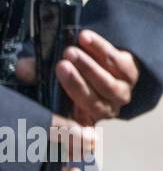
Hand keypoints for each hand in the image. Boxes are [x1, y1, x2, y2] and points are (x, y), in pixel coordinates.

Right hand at [15, 30, 139, 124]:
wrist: (100, 60)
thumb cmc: (71, 74)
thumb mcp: (51, 79)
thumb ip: (38, 75)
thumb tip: (24, 68)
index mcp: (84, 120)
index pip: (75, 132)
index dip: (67, 130)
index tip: (56, 121)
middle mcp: (105, 111)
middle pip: (92, 102)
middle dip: (76, 84)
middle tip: (61, 66)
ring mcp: (121, 93)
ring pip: (108, 83)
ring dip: (89, 66)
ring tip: (71, 51)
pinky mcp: (131, 73)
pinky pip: (118, 62)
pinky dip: (100, 49)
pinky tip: (85, 38)